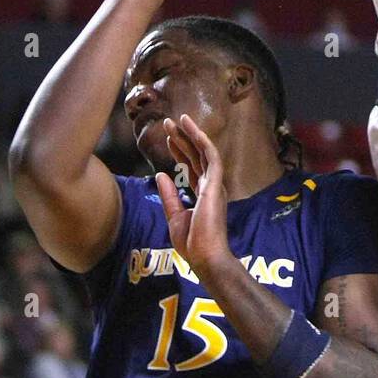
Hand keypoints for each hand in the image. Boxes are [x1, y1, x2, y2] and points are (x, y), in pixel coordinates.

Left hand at [155, 114, 233, 275]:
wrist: (205, 257)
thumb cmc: (193, 243)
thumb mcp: (175, 217)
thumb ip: (169, 195)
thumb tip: (162, 174)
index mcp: (202, 194)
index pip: (191, 166)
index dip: (180, 151)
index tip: (169, 138)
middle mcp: (210, 186)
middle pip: (196, 156)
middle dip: (183, 138)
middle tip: (169, 122)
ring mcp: (214, 184)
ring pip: (204, 152)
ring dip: (192, 135)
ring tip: (179, 120)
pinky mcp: (216, 185)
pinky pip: (212, 158)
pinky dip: (203, 142)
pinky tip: (193, 131)